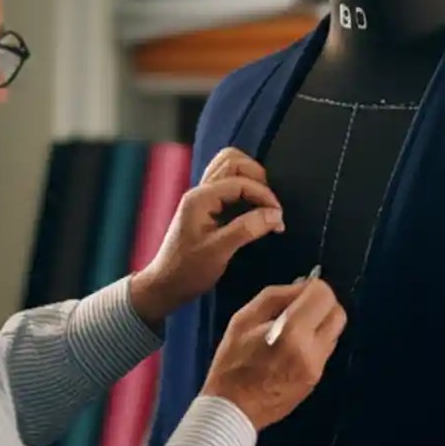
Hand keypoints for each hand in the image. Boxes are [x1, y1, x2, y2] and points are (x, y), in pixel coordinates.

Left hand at [131, 149, 284, 326]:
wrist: (166, 285)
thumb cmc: (188, 271)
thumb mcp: (219, 251)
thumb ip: (247, 229)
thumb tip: (276, 215)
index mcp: (200, 198)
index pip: (240, 181)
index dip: (264, 195)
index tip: (278, 216)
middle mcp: (199, 191)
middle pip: (232, 160)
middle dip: (257, 177)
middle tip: (269, 204)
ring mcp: (201, 197)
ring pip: (227, 167)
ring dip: (249, 178)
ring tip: (263, 202)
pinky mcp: (205, 206)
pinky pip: (226, 182)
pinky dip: (243, 186)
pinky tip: (253, 206)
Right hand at [201, 278, 346, 430]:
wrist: (233, 410)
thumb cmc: (232, 363)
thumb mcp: (243, 319)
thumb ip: (276, 296)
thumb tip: (303, 286)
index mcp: (292, 333)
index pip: (323, 296)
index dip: (313, 287)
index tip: (297, 292)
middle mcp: (313, 351)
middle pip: (338, 313)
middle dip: (322, 304)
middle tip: (299, 307)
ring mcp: (318, 368)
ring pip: (334, 332)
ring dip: (319, 323)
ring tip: (293, 328)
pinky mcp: (317, 380)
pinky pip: (325, 350)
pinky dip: (314, 341)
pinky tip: (292, 346)